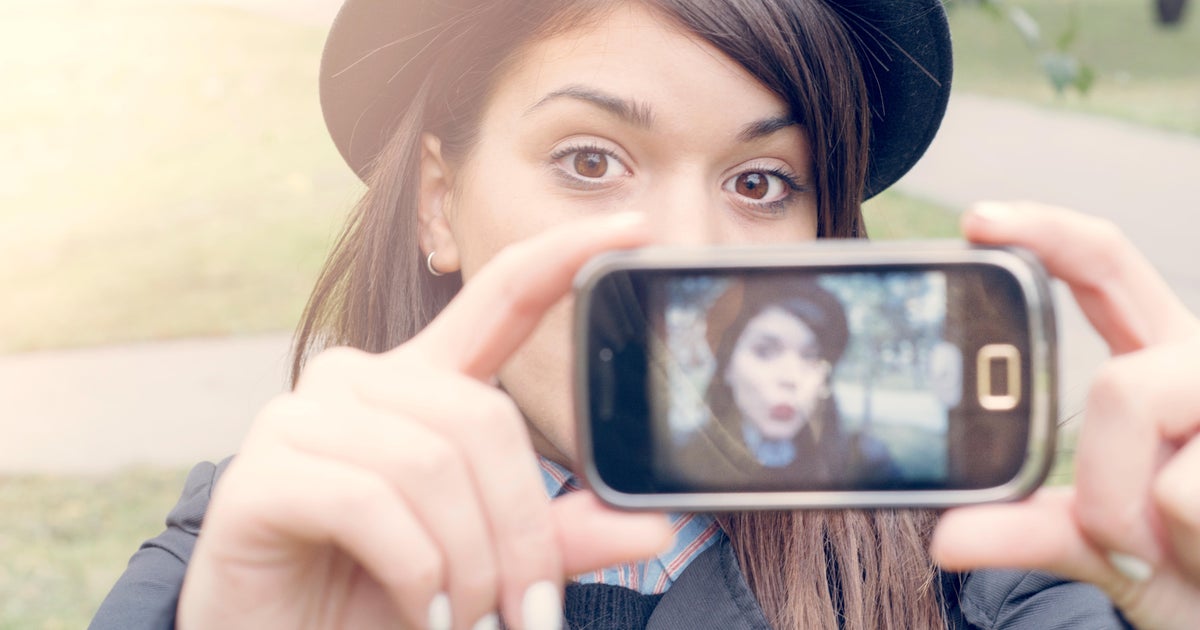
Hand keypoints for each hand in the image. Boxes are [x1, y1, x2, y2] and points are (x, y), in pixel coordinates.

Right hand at [177, 212, 671, 629]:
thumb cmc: (378, 596)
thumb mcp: (483, 565)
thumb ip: (556, 538)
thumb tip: (652, 527)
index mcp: (424, 386)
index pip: (501, 296)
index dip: (562, 255)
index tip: (632, 225)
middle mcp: (361, 382)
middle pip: (482, 417)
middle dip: (520, 531)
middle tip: (524, 610)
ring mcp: (303, 418)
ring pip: (431, 463)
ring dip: (467, 564)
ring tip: (459, 614)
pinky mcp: (261, 472)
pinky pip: (370, 501)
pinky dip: (413, 569)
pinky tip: (414, 603)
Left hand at [932, 202, 1199, 628]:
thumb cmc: (1180, 567)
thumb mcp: (1099, 542)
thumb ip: (1028, 527)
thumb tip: (945, 538)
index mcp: (1160, 360)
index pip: (1106, 267)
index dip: (1046, 231)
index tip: (977, 220)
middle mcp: (1199, 368)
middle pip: (1118, 385)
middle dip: (1104, 482)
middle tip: (1119, 540)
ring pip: (1149, 434)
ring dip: (1135, 525)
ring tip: (1175, 553)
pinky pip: (1183, 498)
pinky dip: (1180, 548)